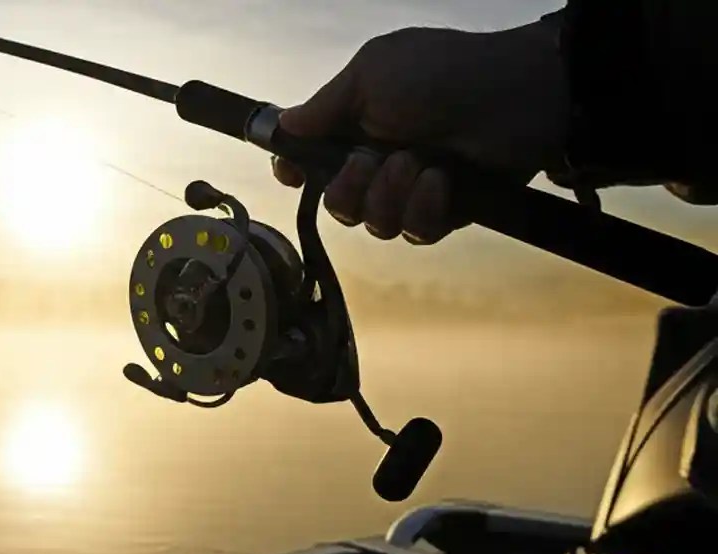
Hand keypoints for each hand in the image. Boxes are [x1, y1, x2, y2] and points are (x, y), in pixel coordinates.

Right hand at [272, 19, 568, 243]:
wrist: (516, 96)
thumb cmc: (442, 73)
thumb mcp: (371, 74)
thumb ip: (324, 105)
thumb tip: (284, 123)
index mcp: (356, 125)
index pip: (310, 160)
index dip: (296, 172)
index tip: (293, 174)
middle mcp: (378, 161)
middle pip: (335, 203)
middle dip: (348, 187)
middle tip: (371, 161)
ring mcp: (411, 190)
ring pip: (373, 224)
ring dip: (390, 195)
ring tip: (419, 165)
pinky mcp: (444, 212)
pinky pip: (414, 232)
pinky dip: (424, 207)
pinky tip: (442, 181)